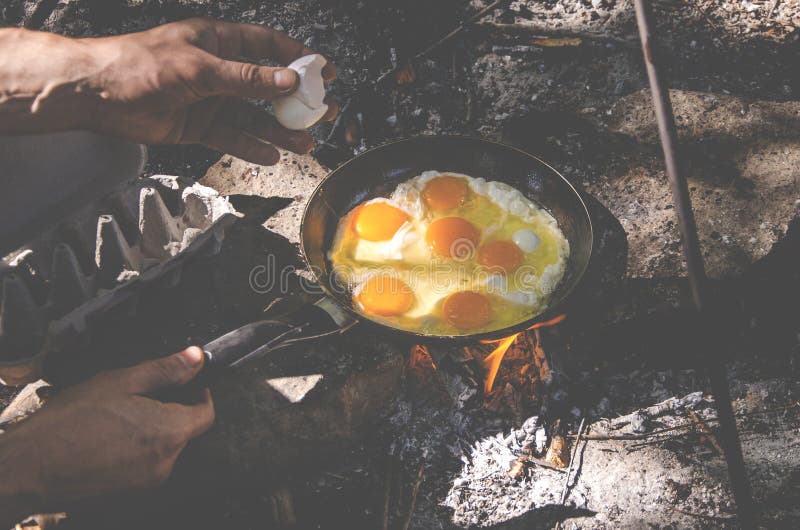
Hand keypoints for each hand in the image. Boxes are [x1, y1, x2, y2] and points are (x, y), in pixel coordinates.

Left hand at [0, 19, 336, 164]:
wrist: (98, 95)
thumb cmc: (141, 65)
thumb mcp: (200, 68)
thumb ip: (246, 78)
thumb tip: (288, 81)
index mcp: (218, 42)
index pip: (267, 47)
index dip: (298, 58)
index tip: (324, 72)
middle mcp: (217, 71)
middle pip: (266, 86)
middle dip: (294, 101)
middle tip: (322, 113)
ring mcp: (209, 100)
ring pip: (252, 117)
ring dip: (277, 130)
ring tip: (303, 143)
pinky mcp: (197, 126)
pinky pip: (231, 137)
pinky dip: (250, 146)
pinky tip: (270, 155)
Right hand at [0, 347, 213, 525]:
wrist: (29, 467)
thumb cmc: (71, 421)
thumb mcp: (121, 381)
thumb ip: (165, 370)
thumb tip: (196, 358)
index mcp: (170, 432)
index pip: (206, 414)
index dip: (200, 395)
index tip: (189, 385)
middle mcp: (165, 462)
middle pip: (184, 431)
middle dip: (169, 411)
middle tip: (138, 397)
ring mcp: (146, 482)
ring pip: (162, 448)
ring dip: (149, 430)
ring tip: (116, 417)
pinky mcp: (128, 493)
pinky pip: (143, 465)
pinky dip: (133, 450)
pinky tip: (107, 438)